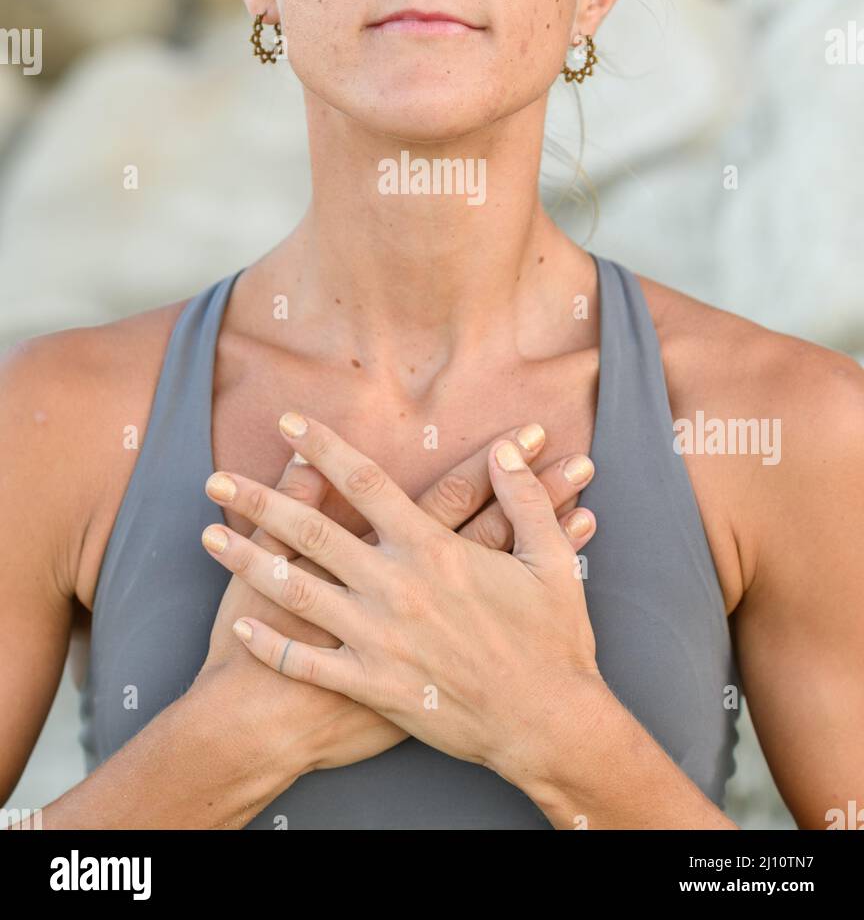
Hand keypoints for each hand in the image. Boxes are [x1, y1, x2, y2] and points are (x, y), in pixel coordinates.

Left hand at [200, 412, 603, 776]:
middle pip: (311, 531)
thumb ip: (523, 498)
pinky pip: (307, 663)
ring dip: (247, 562)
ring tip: (208, 537)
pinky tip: (241, 622)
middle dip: (258, 500)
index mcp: (433, 550)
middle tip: (216, 479)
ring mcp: (378, 639)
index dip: (324, 448)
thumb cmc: (553, 641)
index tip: (290, 422)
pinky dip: (270, 643)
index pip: (365, 483)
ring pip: (296, 591)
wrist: (548, 724)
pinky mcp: (373, 686)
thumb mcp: (551, 559)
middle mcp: (395, 587)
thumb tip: (505, 450)